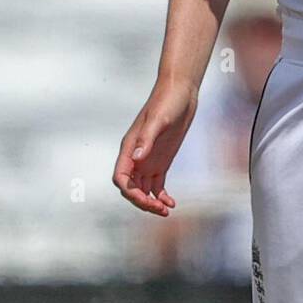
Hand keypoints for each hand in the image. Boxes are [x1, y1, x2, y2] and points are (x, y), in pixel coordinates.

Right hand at [112, 77, 196, 216]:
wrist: (181, 92)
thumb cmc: (167, 102)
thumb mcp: (158, 120)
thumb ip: (146, 139)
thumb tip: (137, 158)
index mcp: (129, 148)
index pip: (121, 177)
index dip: (129, 192)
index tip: (144, 200)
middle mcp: (135, 157)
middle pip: (131, 188)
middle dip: (142, 201)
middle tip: (160, 210)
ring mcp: (148, 160)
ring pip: (143, 189)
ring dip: (151, 202)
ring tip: (166, 211)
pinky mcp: (161, 161)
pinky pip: (156, 184)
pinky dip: (161, 196)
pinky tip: (171, 203)